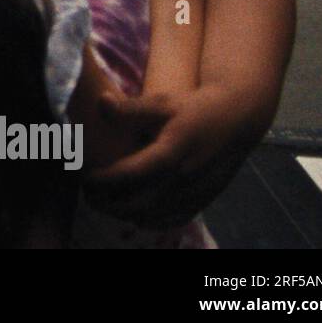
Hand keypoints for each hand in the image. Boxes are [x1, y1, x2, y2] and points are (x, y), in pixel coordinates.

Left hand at [83, 86, 257, 228]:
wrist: (237, 119)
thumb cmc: (194, 108)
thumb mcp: (162, 102)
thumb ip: (130, 109)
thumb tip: (101, 102)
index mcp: (172, 152)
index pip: (131, 175)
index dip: (104, 181)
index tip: (85, 178)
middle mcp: (184, 178)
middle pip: (138, 204)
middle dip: (107, 203)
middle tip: (88, 194)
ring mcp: (195, 193)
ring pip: (153, 216)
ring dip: (124, 214)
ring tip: (104, 202)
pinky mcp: (203, 200)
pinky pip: (172, 220)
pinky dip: (148, 220)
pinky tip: (132, 212)